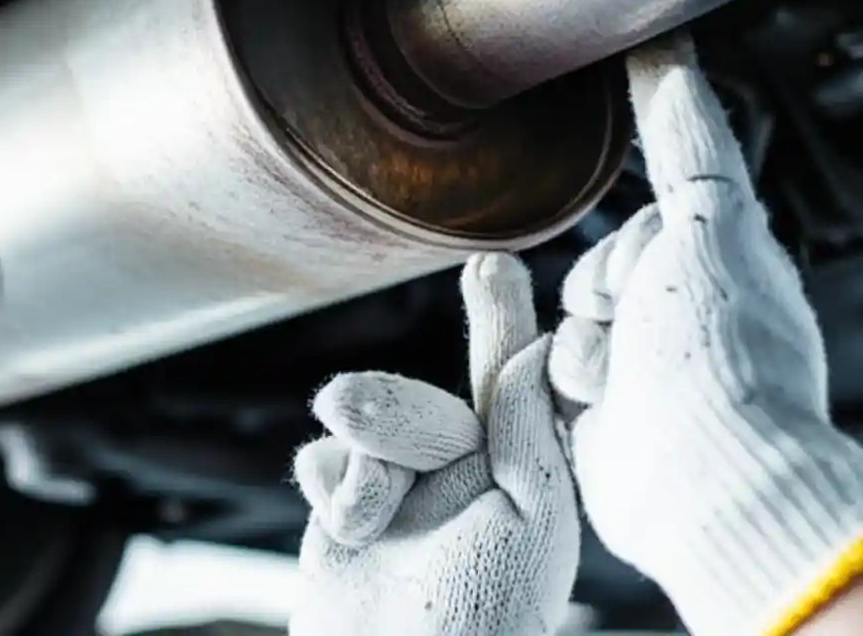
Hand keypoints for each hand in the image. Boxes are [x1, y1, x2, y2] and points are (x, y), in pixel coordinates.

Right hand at [289, 254, 578, 635]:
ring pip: (363, 427)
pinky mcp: (345, 515)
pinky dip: (331, 491)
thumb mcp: (531, 521)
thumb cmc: (481, 621)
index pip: (508, 380)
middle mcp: (459, 479)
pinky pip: (324, 462)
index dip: (501, 319)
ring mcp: (400, 496)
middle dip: (393, 414)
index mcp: (517, 477)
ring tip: (365, 524)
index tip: (493, 262)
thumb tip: (538, 347)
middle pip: (418, 400)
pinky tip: (348, 534)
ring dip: (362, 470)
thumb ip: (528, 430)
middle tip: (347, 411)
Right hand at [549, 35, 862, 635]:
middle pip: (599, 266)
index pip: (654, 217)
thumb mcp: (709, 222)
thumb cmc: (719, 355)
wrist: (701, 479)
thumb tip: (673, 60)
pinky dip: (567, 385)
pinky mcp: (608, 416)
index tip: (627, 261)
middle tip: (636, 323)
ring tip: (622, 379)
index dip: (636, 236)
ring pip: (570, 320)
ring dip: (583, 345)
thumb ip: (689, 145)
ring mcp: (648, 371)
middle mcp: (689, 320)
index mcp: (727, 274)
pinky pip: (554, 371)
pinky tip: (601, 407)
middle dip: (603, 288)